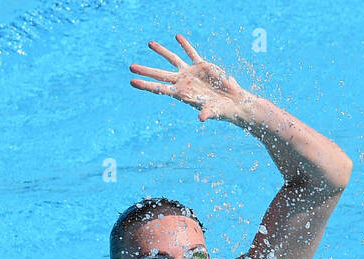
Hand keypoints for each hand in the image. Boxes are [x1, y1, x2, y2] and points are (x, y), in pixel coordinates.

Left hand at [129, 34, 252, 123]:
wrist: (232, 103)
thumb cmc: (221, 110)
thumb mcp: (213, 112)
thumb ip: (206, 113)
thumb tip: (201, 118)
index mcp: (181, 94)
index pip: (159, 88)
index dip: (146, 85)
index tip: (132, 81)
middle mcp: (183, 82)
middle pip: (160, 74)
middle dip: (146, 70)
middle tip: (131, 66)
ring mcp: (191, 73)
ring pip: (172, 60)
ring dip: (161, 51)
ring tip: (150, 44)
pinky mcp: (201, 66)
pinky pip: (191, 53)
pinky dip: (185, 45)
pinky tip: (177, 36)